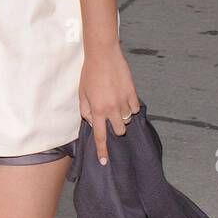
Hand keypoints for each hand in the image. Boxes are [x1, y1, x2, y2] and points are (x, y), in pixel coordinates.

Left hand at [79, 48, 140, 165]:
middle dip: (116, 127)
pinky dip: (131, 106)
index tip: (104, 162)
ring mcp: (124, 101)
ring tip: (116, 102)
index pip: (100, 136)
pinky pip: (135, 108)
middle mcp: (111, 108)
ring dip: (123, 115)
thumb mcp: (81, 94)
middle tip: (111, 115)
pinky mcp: (133, 93)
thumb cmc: (89, 74)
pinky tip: (124, 96)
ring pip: (128, 119)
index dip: (102, 150)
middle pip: (120, 130)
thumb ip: (86, 111)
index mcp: (97, 110)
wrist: (103, 55)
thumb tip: (93, 122)